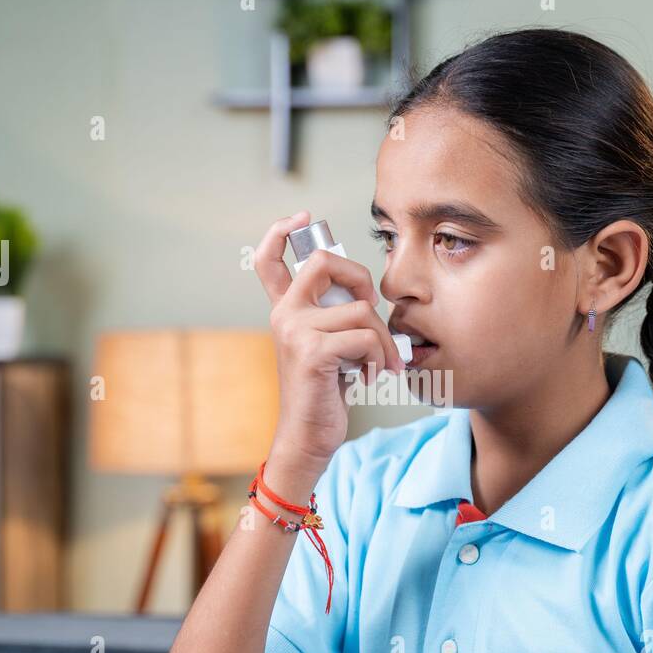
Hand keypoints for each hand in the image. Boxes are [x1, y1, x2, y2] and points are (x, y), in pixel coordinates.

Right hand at [252, 211, 404, 467]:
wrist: (309, 435)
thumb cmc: (325, 392)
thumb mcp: (328, 346)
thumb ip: (334, 317)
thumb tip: (367, 296)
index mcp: (285, 310)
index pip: (270, 260)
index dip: (282, 231)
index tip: (304, 217)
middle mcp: (284, 314)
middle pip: (323, 262)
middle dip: (359, 277)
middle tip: (372, 307)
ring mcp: (295, 331)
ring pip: (360, 309)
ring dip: (382, 340)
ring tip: (378, 364)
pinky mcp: (313, 352)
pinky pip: (364, 337)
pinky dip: (378, 358)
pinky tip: (369, 377)